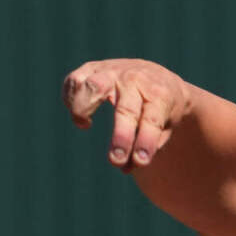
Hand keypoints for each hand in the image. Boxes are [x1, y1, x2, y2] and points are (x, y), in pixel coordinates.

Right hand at [61, 58, 192, 170]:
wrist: (158, 78)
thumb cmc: (161, 110)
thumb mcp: (164, 128)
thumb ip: (147, 147)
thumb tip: (124, 167)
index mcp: (159, 95)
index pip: (152, 120)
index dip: (145, 142)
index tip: (140, 161)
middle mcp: (136, 80)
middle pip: (126, 108)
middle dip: (122, 136)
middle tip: (116, 160)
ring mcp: (113, 72)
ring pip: (94, 85)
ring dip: (84, 107)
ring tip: (84, 124)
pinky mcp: (92, 68)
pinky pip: (75, 81)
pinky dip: (70, 98)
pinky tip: (80, 115)